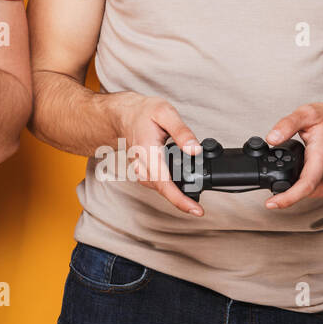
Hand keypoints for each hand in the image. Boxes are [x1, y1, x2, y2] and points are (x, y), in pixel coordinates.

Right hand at [104, 92, 204, 216]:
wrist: (122, 114)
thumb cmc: (142, 112)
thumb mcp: (165, 112)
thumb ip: (182, 131)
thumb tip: (196, 150)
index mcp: (147, 152)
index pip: (164, 183)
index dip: (181, 200)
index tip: (197, 211)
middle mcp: (141, 165)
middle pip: (164, 190)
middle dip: (183, 199)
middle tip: (200, 206)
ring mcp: (139, 171)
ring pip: (160, 189)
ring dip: (176, 194)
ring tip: (192, 194)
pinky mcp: (141, 172)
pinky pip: (156, 185)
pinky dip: (169, 187)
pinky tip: (178, 181)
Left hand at [262, 102, 322, 208]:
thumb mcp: (307, 113)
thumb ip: (287, 125)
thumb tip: (271, 138)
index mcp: (322, 156)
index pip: (306, 184)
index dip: (288, 197)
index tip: (272, 203)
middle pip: (305, 192)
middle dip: (284, 197)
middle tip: (268, 198)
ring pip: (308, 193)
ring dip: (291, 193)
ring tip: (277, 184)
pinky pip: (312, 191)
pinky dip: (299, 189)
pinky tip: (291, 181)